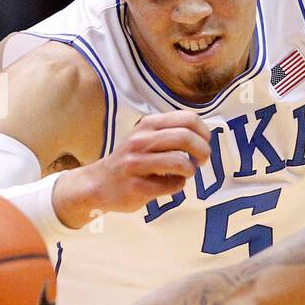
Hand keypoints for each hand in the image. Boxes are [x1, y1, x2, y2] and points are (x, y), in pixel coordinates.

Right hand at [53, 111, 211, 227]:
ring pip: (180, 162)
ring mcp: (136, 163)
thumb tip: (204, 135)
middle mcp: (140, 140)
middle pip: (186, 138)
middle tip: (201, 161)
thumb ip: (171, 132)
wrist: (99, 183)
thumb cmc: (132, 160)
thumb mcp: (147, 137)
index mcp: (148, 124)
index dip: (204, 133)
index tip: (204, 143)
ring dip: (190, 170)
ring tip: (185, 173)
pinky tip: (169, 184)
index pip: (188, 119)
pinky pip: (172, 185)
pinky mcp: (136, 186)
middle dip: (202, 151)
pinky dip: (178, 185)